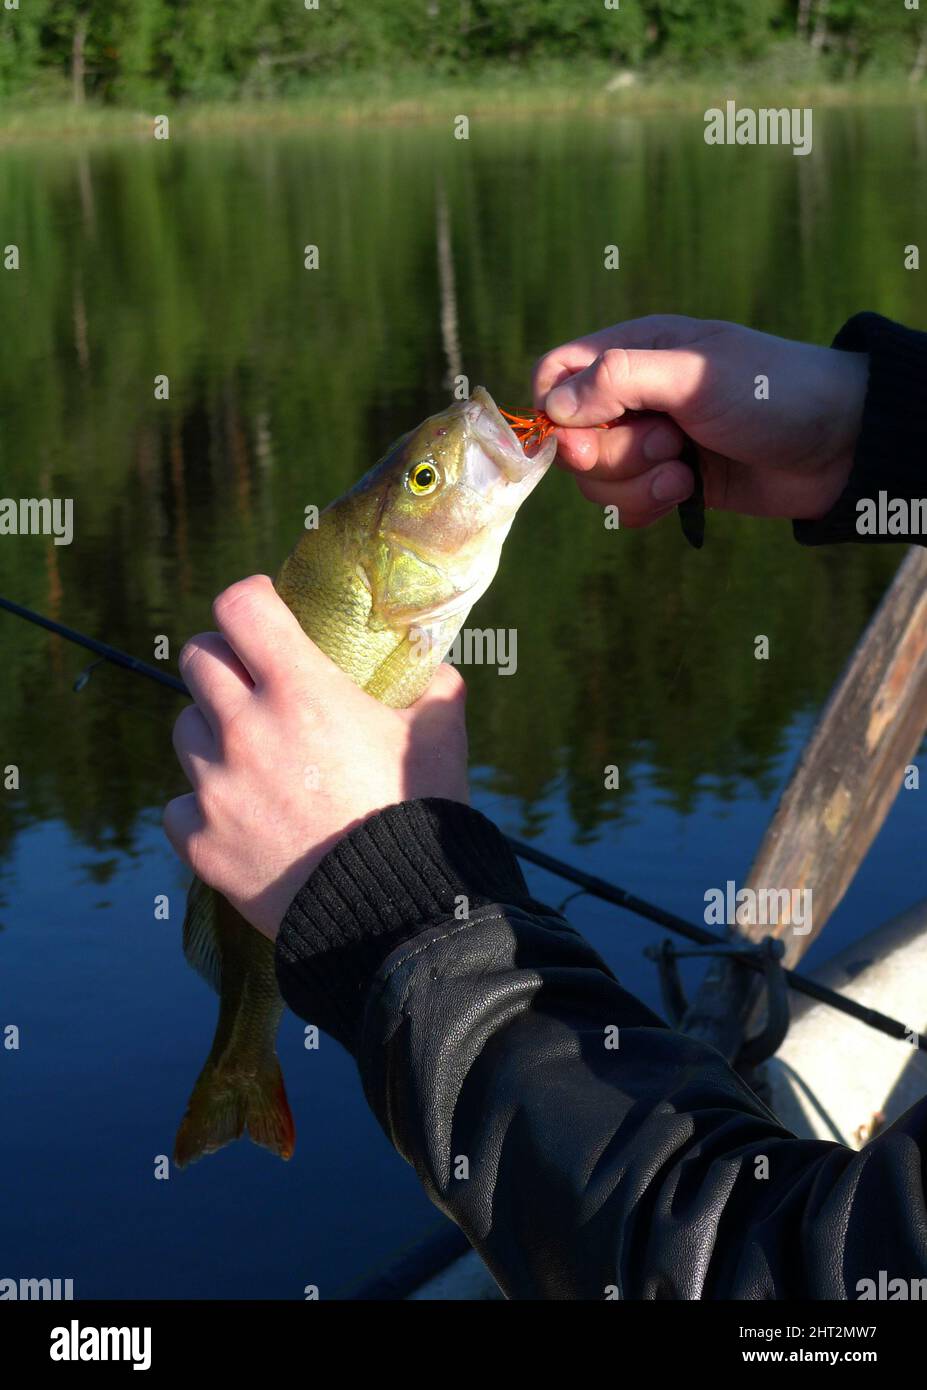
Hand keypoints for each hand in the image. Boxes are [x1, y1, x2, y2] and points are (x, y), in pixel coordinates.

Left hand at [163, 575, 468, 939]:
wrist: (396, 914)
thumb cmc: (420, 814)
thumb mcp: (441, 734)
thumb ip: (433, 686)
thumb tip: (432, 666)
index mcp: (300, 691)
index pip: (239, 607)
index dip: (250, 599)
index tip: (266, 611)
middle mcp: (245, 731)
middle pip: (197, 660)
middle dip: (225, 661)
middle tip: (254, 683)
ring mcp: (217, 789)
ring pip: (185, 731)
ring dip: (213, 734)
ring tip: (252, 758)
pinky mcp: (202, 843)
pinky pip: (178, 805)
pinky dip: (203, 806)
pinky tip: (240, 817)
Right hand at [533, 314, 868, 527]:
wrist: (838, 446)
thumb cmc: (772, 393)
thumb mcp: (693, 376)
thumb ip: (620, 381)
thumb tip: (553, 405)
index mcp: (634, 350)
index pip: (556, 374)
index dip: (556, 409)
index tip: (585, 431)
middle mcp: (635, 396)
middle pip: (571, 437)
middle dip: (611, 454)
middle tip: (669, 444)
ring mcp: (651, 442)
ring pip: (597, 478)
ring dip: (635, 485)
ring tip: (684, 473)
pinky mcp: (669, 482)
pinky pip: (626, 506)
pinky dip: (648, 508)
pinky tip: (686, 496)